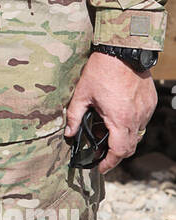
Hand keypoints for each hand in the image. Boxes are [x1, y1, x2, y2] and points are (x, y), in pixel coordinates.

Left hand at [65, 51, 157, 173]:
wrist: (123, 51)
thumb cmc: (101, 71)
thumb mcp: (82, 94)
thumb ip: (74, 116)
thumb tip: (69, 132)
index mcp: (119, 119)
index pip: (118, 152)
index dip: (109, 163)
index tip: (101, 168)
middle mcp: (136, 118)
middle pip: (130, 147)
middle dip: (116, 155)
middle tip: (103, 154)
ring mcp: (145, 110)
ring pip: (137, 134)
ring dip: (124, 139)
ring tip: (108, 133)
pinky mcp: (150, 102)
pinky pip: (142, 121)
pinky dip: (131, 124)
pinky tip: (118, 117)